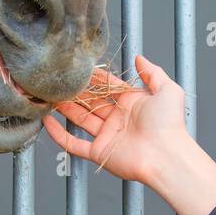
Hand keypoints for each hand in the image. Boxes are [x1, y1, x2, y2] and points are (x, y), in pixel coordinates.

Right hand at [42, 54, 189, 185]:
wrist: (166, 156)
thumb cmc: (169, 124)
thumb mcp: (167, 90)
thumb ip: (152, 73)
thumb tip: (139, 58)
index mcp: (131, 104)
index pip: (108, 87)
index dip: (93, 78)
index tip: (78, 68)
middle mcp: (117, 119)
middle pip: (91, 102)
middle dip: (75, 91)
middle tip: (59, 81)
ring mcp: (107, 136)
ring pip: (80, 119)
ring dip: (64, 108)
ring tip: (49, 96)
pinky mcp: (98, 152)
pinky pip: (74, 144)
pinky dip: (59, 135)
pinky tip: (46, 122)